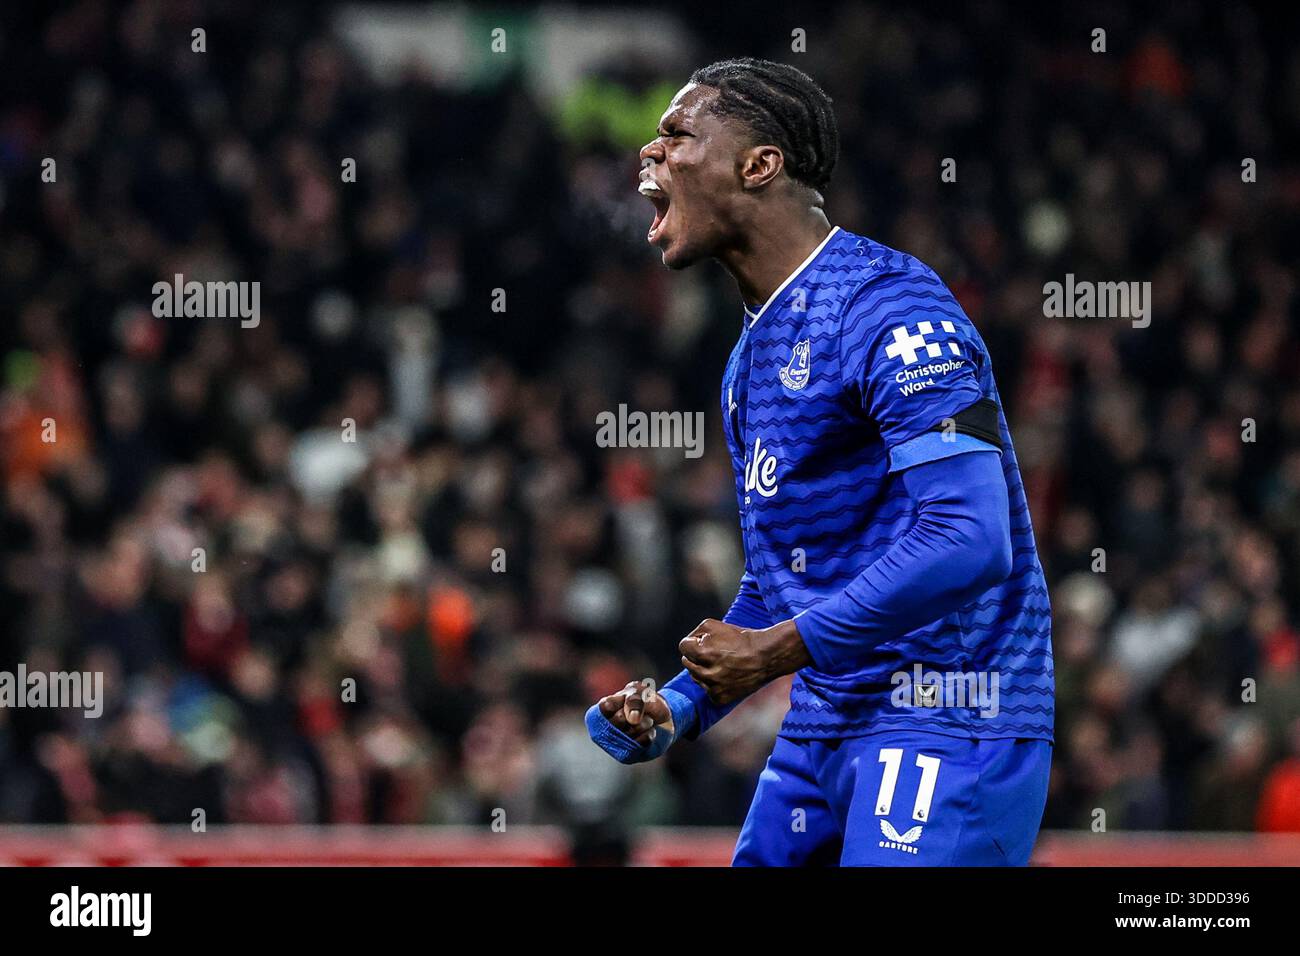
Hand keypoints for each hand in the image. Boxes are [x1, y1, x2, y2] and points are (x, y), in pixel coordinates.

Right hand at [586, 679, 678, 763]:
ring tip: (647, 721)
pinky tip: (650, 732)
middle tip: (643, 711)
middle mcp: (603, 729)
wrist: (663, 719)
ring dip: (645, 723)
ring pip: (631, 732)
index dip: (624, 702)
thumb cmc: (645, 702)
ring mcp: (614, 744)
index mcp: (601, 711)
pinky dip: (650, 734)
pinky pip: (640, 744)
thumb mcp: (640, 692)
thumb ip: (634, 701)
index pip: (606, 706)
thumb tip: (632, 719)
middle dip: (637, 712)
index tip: (633, 698)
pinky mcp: (626, 755)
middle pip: (620, 718)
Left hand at [679, 618, 811, 704]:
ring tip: (722, 663)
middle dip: (697, 656)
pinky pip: (707, 690)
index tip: (705, 642)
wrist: (766, 657)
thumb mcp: (714, 625)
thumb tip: (689, 643)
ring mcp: (712, 688)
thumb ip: (696, 632)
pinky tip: (726, 676)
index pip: (683, 647)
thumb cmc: (741, 638)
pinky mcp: (719, 699)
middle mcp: (705, 673)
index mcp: (701, 653)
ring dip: (704, 670)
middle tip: (715, 652)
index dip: (694, 642)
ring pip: (696, 677)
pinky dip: (714, 684)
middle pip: (687, 663)